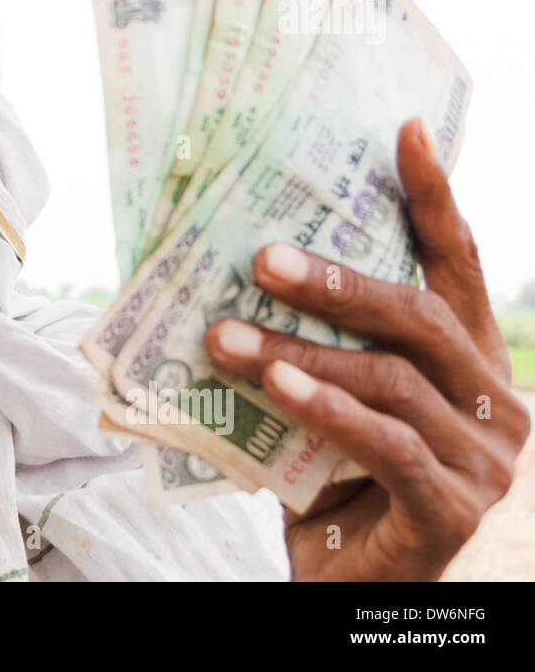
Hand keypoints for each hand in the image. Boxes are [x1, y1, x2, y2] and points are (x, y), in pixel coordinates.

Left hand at [204, 118, 529, 580]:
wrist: (352, 586)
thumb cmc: (336, 481)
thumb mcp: (326, 399)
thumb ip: (310, 344)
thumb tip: (226, 274)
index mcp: (466, 360)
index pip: (457, 265)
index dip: (433, 198)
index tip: (404, 131)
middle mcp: (492, 400)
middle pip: (419, 315)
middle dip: (337, 281)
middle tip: (260, 258)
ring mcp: (483, 459)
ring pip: (392, 379)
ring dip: (303, 351)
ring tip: (226, 335)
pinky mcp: (453, 510)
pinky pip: (391, 445)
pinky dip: (330, 411)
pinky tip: (278, 387)